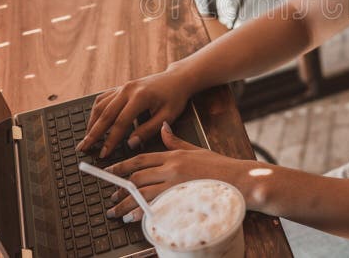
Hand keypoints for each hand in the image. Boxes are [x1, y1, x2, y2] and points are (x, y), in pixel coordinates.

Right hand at [76, 66, 191, 156]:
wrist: (176, 79)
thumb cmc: (174, 97)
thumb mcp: (167, 116)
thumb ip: (148, 130)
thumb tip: (131, 144)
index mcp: (140, 97)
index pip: (120, 122)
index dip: (110, 140)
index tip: (104, 153)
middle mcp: (128, 89)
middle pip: (105, 114)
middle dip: (93, 133)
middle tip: (83, 148)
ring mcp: (122, 87)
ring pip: (100, 106)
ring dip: (92, 123)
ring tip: (87, 138)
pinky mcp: (120, 87)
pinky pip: (103, 98)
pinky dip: (96, 111)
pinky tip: (93, 122)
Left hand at [105, 122, 259, 222]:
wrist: (239, 179)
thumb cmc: (220, 166)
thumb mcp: (196, 149)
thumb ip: (176, 142)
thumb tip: (163, 128)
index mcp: (173, 155)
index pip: (141, 159)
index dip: (122, 166)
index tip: (110, 172)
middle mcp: (171, 168)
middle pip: (137, 178)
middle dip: (120, 189)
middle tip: (111, 198)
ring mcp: (176, 185)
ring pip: (142, 195)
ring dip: (126, 205)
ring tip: (117, 213)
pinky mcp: (181, 199)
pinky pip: (155, 208)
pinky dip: (141, 215)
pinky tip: (133, 220)